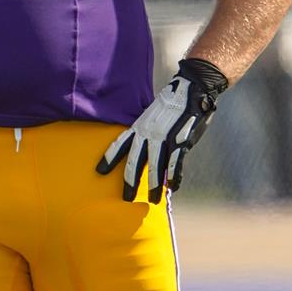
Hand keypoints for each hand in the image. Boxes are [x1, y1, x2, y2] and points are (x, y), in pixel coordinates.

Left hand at [97, 56, 228, 202]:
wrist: (191, 90)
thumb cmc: (173, 103)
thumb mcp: (154, 115)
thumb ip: (150, 132)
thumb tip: (150, 149)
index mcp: (140, 127)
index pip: (120, 145)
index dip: (110, 159)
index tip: (99, 171)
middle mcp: (148, 134)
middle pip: (135, 162)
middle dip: (130, 182)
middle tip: (126, 198)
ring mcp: (164, 138)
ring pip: (155, 167)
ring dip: (153, 186)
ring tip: (153, 200)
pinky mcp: (180, 142)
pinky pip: (175, 164)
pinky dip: (174, 177)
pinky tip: (173, 187)